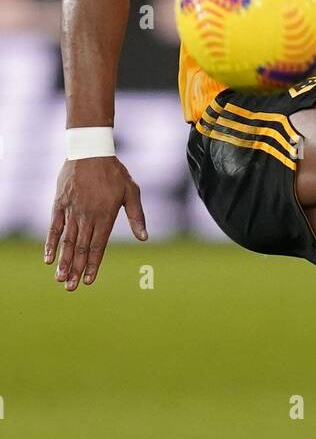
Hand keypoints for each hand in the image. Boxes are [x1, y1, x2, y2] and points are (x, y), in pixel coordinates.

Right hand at [44, 157, 146, 290]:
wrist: (90, 150)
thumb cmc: (114, 172)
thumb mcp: (131, 191)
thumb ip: (136, 216)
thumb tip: (144, 238)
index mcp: (105, 216)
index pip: (98, 246)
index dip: (93, 265)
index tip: (89, 280)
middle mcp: (87, 216)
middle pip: (80, 248)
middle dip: (76, 269)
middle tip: (71, 288)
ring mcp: (72, 211)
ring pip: (67, 241)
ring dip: (63, 261)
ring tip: (60, 279)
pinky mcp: (59, 204)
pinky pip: (54, 227)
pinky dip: (51, 243)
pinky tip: (48, 258)